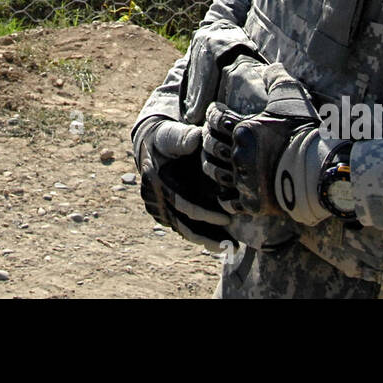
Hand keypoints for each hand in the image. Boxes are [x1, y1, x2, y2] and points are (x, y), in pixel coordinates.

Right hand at [135, 117, 232, 249]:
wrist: (150, 145)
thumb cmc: (166, 138)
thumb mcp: (172, 134)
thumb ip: (183, 137)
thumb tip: (198, 139)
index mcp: (156, 179)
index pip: (182, 203)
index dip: (205, 214)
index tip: (227, 220)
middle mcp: (153, 197)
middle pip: (182, 224)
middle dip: (208, 235)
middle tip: (232, 243)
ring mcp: (155, 207)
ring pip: (181, 229)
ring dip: (204, 240)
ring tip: (228, 248)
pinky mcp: (160, 212)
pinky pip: (179, 228)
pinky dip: (197, 235)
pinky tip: (217, 242)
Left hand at [201, 67, 321, 218]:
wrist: (319, 170)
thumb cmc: (303, 133)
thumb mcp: (292, 99)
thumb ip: (278, 79)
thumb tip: (272, 66)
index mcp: (244, 130)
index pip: (215, 118)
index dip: (212, 113)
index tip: (215, 111)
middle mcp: (238, 155)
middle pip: (210, 145)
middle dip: (208, 138)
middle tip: (212, 135)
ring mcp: (244, 180)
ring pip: (214, 173)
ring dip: (212, 165)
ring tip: (215, 161)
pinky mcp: (252, 201)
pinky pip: (228, 200)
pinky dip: (224, 195)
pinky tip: (226, 189)